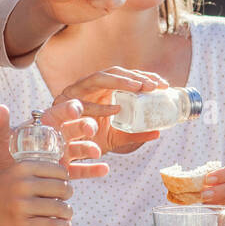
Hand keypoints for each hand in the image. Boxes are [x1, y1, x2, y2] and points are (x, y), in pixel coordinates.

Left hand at [0, 104, 105, 180]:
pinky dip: (94, 169)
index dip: (70, 109)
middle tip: (89, 129)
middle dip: (85, 126)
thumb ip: (0, 126)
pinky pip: (82, 169)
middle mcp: (58, 136)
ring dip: (91, 147)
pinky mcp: (66, 171)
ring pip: (82, 147)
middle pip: (76, 127)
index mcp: (45, 124)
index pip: (61, 112)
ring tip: (96, 151)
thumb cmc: (0, 155)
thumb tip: (0, 109)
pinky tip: (104, 170)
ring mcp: (64, 153)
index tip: (75, 111)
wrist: (2, 178)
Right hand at [0, 107, 74, 225]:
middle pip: (62, 189)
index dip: (65, 179)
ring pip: (59, 208)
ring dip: (67, 212)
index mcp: (23, 168)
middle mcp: (23, 185)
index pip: (59, 171)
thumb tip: (63, 181)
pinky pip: (51, 225)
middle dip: (67, 195)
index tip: (64, 184)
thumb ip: (33, 174)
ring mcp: (22, 206)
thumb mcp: (11, 174)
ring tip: (66, 215)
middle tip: (65, 200)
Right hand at [53, 66, 168, 155]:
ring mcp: (74, 92)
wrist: (61, 153)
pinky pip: (81, 100)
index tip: (163, 85)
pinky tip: (116, 109)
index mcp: (103, 90)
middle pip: (114, 72)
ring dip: (118, 81)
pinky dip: (98, 105)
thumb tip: (158, 133)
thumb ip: (135, 134)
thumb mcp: (116, 138)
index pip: (126, 77)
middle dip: (134, 77)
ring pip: (96, 78)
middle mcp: (89, 87)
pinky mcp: (61, 102)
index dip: (145, 77)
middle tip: (153, 86)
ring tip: (137, 88)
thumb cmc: (88, 140)